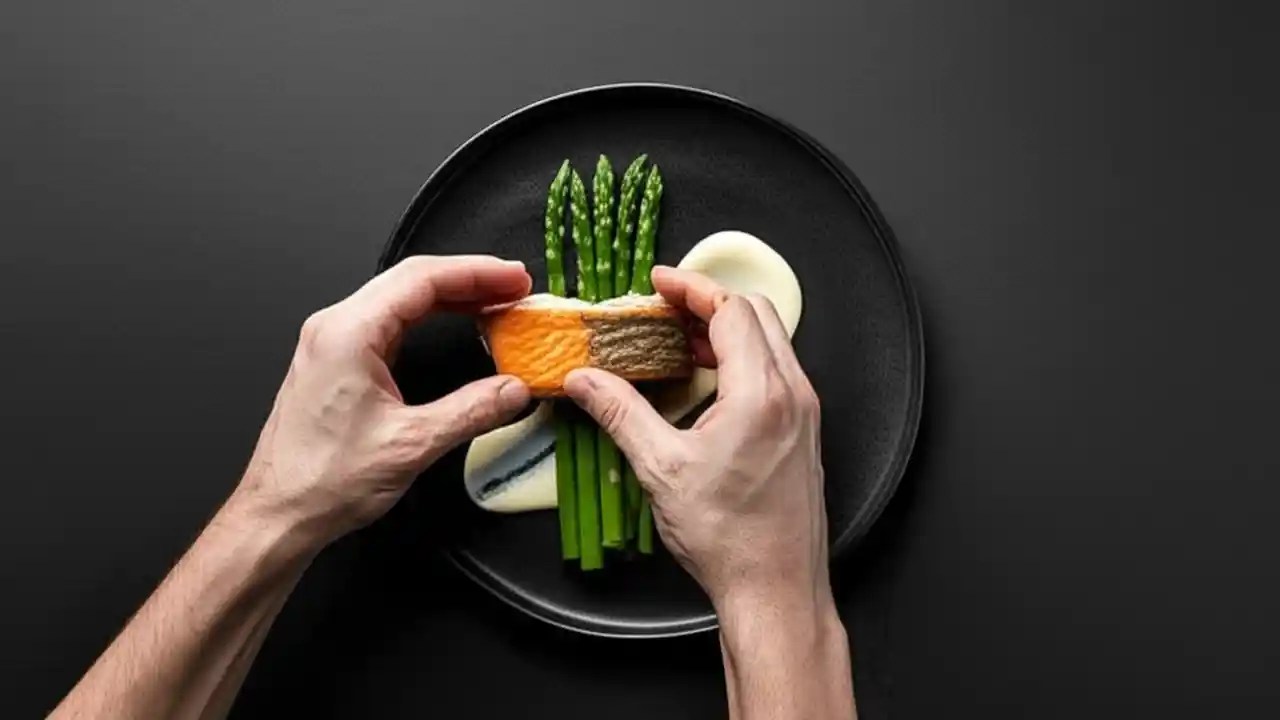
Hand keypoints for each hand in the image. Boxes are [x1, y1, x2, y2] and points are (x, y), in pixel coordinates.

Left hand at [234, 255, 532, 549]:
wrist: (279, 513)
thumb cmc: (322, 481)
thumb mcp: (411, 445)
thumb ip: (471, 411)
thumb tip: (513, 391)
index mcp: (348, 333)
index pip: (422, 279)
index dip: (476, 272)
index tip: (513, 278)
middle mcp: (335, 328)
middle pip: (412, 280)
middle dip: (469, 279)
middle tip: (514, 288)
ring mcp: (332, 343)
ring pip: (401, 298)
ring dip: (451, 296)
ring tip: (495, 302)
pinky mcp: (336, 361)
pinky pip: (389, 321)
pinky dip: (430, 316)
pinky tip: (456, 323)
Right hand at [564, 266, 827, 608]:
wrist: (776, 589)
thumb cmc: (729, 537)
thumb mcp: (661, 470)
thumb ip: (620, 413)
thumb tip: (586, 381)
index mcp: (760, 394)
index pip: (730, 310)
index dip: (691, 288)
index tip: (659, 283)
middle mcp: (792, 395)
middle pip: (757, 314)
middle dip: (709, 301)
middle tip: (665, 307)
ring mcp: (804, 414)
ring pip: (771, 342)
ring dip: (727, 329)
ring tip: (682, 339)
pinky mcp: (804, 433)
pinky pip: (777, 372)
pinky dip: (743, 357)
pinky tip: (710, 379)